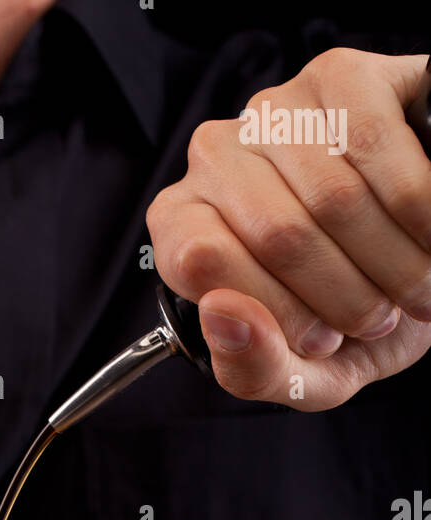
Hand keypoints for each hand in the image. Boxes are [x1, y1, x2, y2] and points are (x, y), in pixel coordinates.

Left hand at [147, 49, 430, 409]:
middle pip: (278, 234)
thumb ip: (250, 367)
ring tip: (410, 282)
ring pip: (334, 195)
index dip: (276, 312)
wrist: (420, 272)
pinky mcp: (338, 76)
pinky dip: (420, 209)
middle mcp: (215, 157)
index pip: (201, 259)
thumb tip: (222, 314)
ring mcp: (275, 111)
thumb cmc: (344, 321)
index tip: (322, 340)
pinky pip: (378, 144)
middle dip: (347, 298)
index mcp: (184, 227)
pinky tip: (428, 233)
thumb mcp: (298, 373)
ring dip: (392, 261)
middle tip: (379, 316)